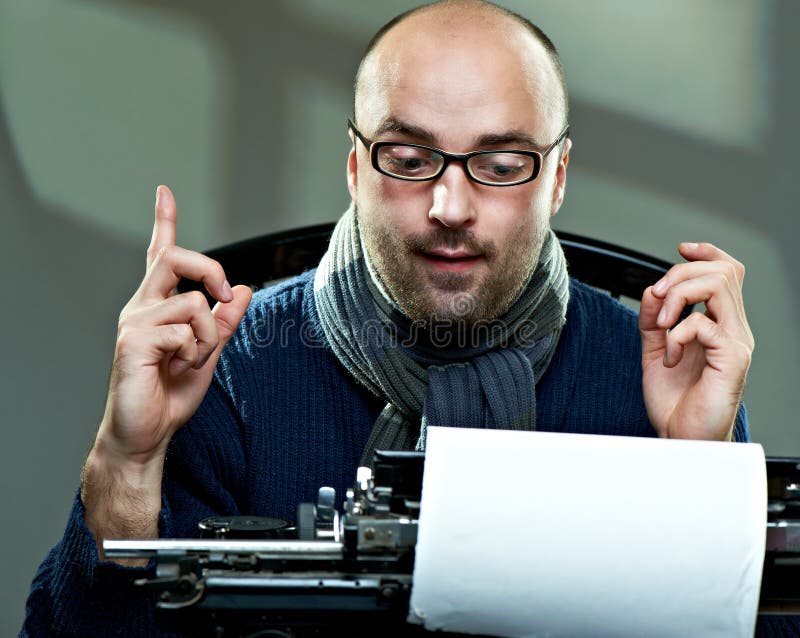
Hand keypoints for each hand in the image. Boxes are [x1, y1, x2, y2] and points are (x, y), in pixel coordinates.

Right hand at [96, 185, 251, 465]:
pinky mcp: (133, 341)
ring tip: (190, 362)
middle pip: (177, 258)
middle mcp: (142, 307)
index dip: (164, 222)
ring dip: (208, 338)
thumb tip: (243, 290)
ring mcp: (134, 322)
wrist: (148, 432)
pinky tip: (177, 369)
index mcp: (157, 305)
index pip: (161, 256)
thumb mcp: (209, 352)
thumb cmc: (170, 394)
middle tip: (224, 297)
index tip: (165, 192)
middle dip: (211, 270)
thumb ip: (224, 321)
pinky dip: (195, 353)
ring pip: (194, 303)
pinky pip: (186, 330)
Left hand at [639, 242, 753, 440]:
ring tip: (662, 325)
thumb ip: (652, 321)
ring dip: (679, 295)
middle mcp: (734, 329)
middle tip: (658, 298)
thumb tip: (651, 290)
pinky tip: (669, 357)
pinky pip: (703, 323)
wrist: (681, 439)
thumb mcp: (654, 352)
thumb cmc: (675, 402)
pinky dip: (676, 334)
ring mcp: (737, 342)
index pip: (727, 272)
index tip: (681, 248)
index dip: (706, 253)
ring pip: (718, 285)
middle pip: (722, 271)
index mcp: (720, 324)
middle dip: (680, 274)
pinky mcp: (733, 359)